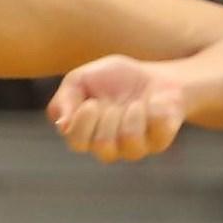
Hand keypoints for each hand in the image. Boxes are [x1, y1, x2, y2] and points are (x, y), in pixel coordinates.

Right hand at [46, 55, 185, 163]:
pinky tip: (154, 102)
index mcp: (88, 135)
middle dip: (109, 119)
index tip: (91, 102)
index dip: (83, 123)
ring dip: (132, 115)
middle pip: (103, 147)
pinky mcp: (161, 139)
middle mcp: (112, 147)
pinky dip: (155, 109)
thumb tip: (62, 125)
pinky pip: (158, 131)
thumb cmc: (114, 80)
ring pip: (131, 142)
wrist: (154, 74)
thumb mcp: (82, 78)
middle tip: (114, 103)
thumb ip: (65, 97)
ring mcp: (137, 146)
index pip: (77, 143)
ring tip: (136, 103)